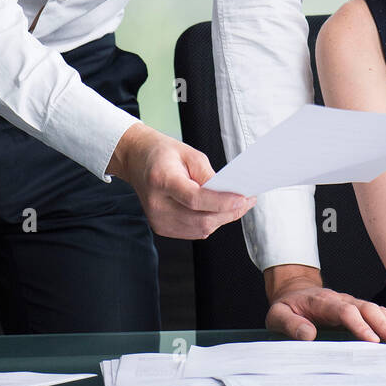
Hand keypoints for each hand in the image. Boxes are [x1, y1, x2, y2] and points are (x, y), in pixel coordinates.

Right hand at [106, 121, 256, 238]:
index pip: (194, 198)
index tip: (243, 198)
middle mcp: (157, 205)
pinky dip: (210, 223)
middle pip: (200, 219)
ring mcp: (158, 220)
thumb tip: (230, 194)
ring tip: (237, 205)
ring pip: (200, 229)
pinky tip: (218, 211)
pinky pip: (193, 231)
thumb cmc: (164, 154)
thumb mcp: (190, 154)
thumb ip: (209, 175)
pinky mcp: (161, 228)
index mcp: (162, 180)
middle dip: (229, 212)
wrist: (137, 160)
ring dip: (222, 219)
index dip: (221, 202)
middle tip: (248, 201)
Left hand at [264, 265, 385, 342]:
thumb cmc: (287, 306)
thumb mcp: (278, 315)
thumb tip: (308, 335)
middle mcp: (340, 300)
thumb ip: (291, 325)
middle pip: (366, 309)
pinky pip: (377, 312)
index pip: (345, 312)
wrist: (293, 290)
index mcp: (322, 303)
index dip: (360, 326)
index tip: (372, 340)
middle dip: (383, 325)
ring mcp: (351, 302)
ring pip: (375, 309)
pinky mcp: (357, 308)